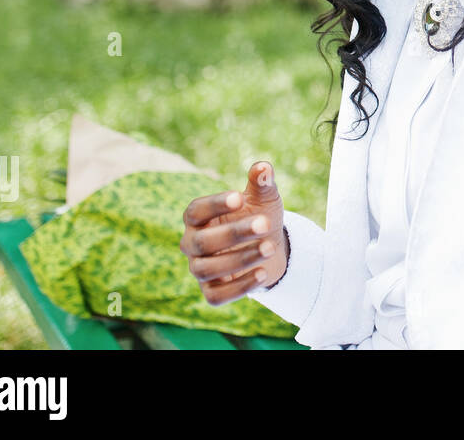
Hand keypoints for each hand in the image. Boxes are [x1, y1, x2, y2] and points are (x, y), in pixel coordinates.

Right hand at [181, 160, 287, 305]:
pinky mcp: (211, 292)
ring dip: (240, 259)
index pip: (195, 211)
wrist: (271, 247)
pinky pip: (216, 296)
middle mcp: (192, 244)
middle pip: (203, 242)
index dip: (214, 205)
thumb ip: (261, 183)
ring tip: (271, 247)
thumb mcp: (264, 199)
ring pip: (207, 269)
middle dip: (234, 233)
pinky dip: (240, 286)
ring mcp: (199, 269)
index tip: (239, 197)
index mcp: (198, 218)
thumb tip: (263, 167)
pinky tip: (264, 273)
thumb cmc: (260, 216)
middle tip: (265, 224)